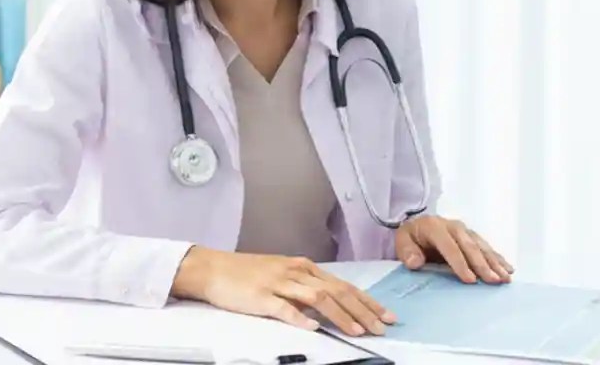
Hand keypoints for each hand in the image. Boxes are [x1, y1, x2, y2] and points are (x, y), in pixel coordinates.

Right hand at [171, 247, 395, 335]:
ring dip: (341, 316)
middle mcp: (297, 272)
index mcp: (305, 268)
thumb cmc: (248, 273)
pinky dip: (301, 319)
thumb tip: (332, 305)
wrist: (214, 268)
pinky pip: (284, 308)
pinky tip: (314, 329)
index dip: (367, 301)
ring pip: (318, 298)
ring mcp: (280, 283)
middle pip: (337, 291)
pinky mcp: (261, 296)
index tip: (386, 315)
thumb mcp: (284, 275)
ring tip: (358, 331)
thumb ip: (307, 289)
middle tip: (382, 326)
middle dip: (363, 310)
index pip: (344, 285)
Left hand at [395, 216, 513, 283]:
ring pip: (482, 247)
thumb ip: (407, 252)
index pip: (450, 247)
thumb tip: (416, 262)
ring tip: (505, 277)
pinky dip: (498, 258)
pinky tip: (508, 268)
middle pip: (470, 247)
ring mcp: (466, 231)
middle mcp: (454, 227)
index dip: (460, 264)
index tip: (470, 280)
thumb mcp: (402, 241)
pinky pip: (487, 248)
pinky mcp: (473, 237)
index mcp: (436, 227)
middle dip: (483, 265)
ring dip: (495, 263)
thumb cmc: (411, 237)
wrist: (418, 225)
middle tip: (494, 280)